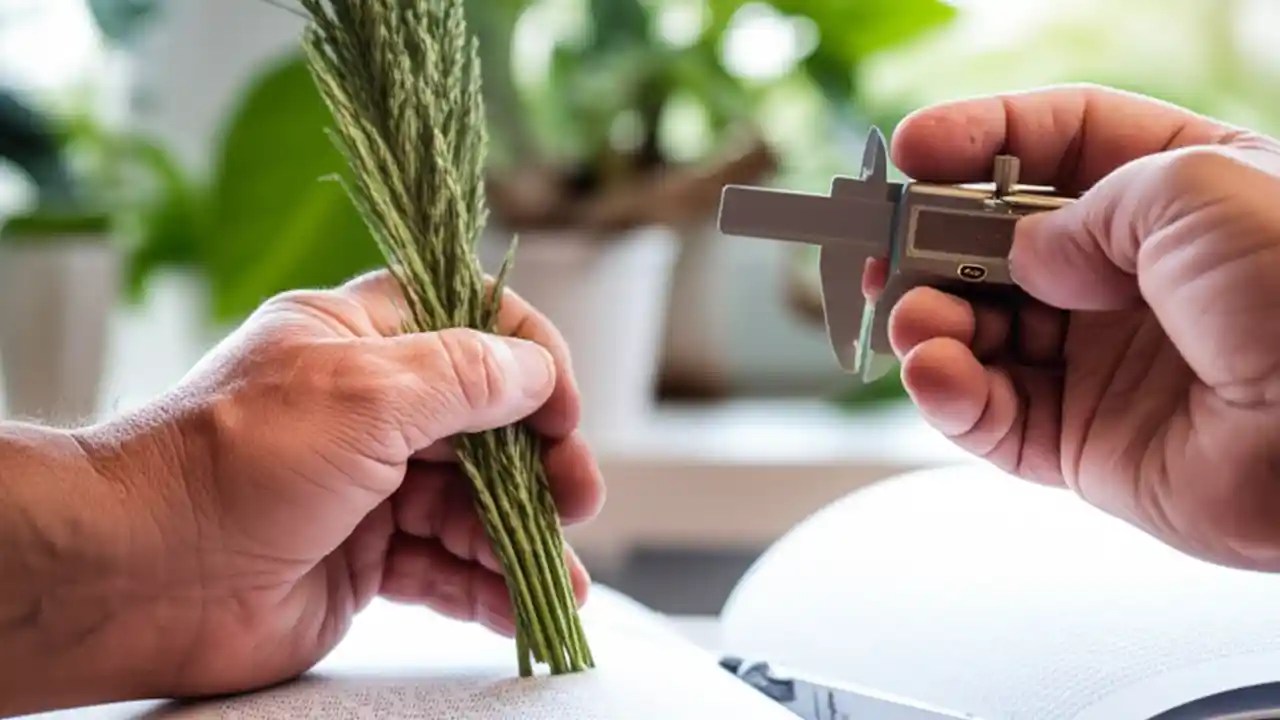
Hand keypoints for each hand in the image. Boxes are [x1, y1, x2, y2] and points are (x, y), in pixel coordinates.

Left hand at [68, 270, 603, 702]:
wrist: (140, 575)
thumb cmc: (239, 461)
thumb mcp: (368, 390)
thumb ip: (465, 374)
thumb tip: (537, 371)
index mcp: (362, 337)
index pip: (471, 321)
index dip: (530, 358)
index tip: (560, 409)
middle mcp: (371, 407)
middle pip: (487, 424)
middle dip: (541, 463)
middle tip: (578, 499)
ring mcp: (369, 485)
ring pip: (473, 504)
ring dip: (523, 538)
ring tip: (565, 579)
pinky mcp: (363, 558)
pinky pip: (443, 567)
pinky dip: (486, 586)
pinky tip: (522, 606)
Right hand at [872, 85, 1279, 569]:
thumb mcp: (1197, 188)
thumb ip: (1086, 203)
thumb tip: (1027, 253)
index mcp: (1180, 193)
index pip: (1061, 145)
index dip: (980, 139)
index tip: (914, 151)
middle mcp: (1136, 278)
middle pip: (1001, 245)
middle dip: (931, 243)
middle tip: (882, 249)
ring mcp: (1106, 361)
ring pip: (981, 332)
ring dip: (929, 323)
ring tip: (913, 321)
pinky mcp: (1085, 443)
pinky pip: (992, 415)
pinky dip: (949, 395)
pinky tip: (937, 374)